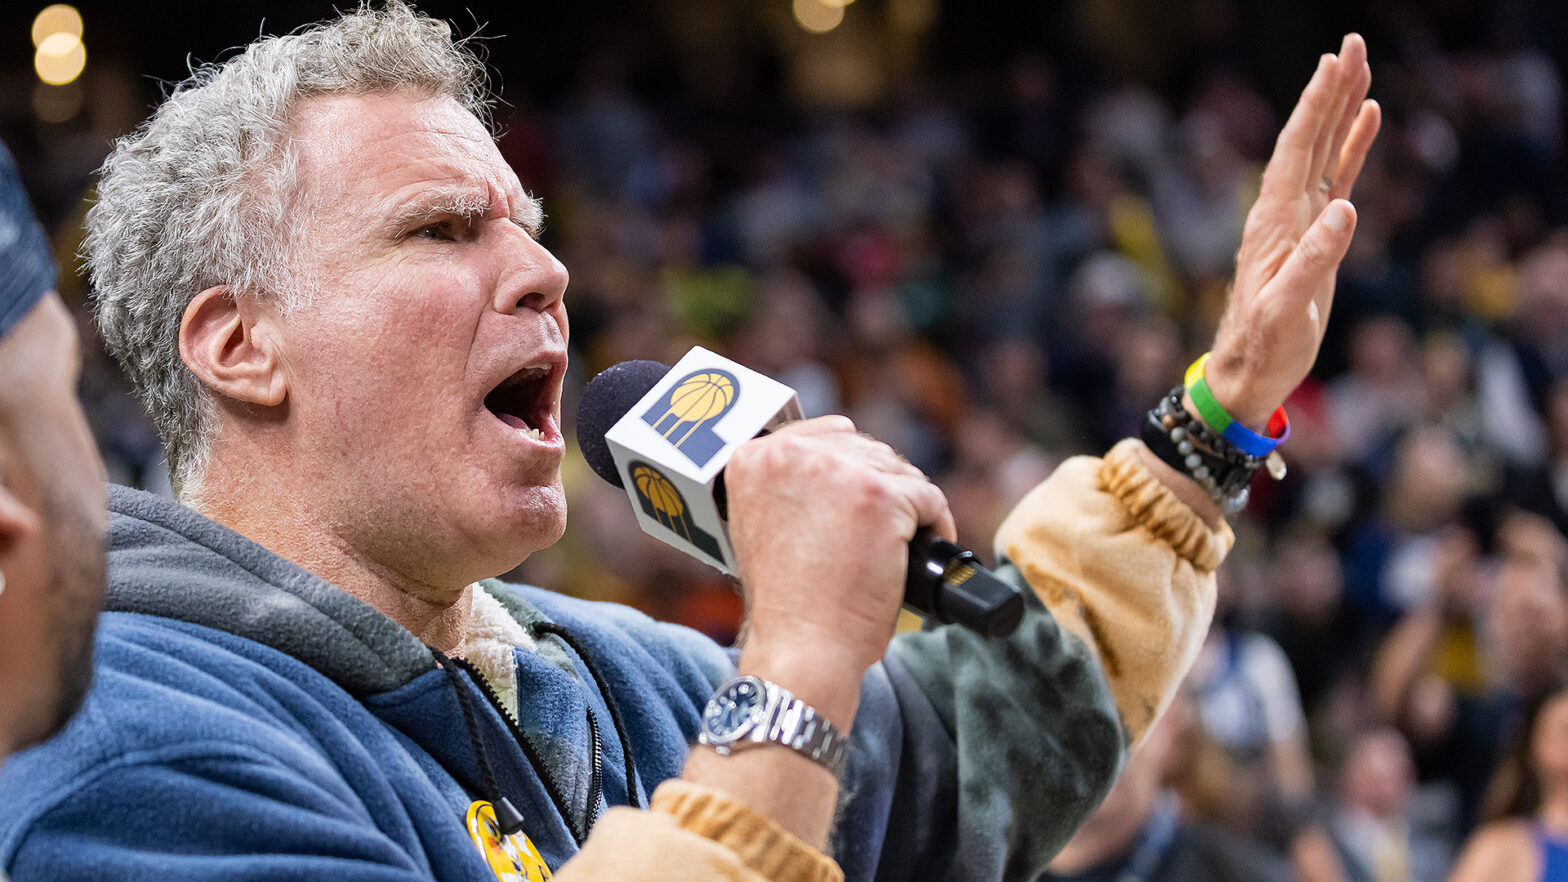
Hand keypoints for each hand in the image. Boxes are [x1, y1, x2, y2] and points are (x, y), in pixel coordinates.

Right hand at [722, 416, 954, 718]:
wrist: (802, 647)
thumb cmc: (786, 603)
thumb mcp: (763, 525)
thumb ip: (789, 486)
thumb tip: (840, 469)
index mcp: (752, 458)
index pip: (824, 437)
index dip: (851, 469)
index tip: (859, 500)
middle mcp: (789, 454)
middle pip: (865, 450)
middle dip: (882, 488)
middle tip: (883, 532)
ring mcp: (836, 470)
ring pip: (898, 471)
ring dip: (908, 506)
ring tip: (900, 544)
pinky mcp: (879, 495)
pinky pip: (928, 496)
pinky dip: (935, 524)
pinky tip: (922, 549)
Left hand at [1202, 34, 1381, 428]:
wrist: (1248, 371)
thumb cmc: (1263, 346)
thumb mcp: (1286, 309)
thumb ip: (1313, 261)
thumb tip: (1345, 211)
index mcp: (1274, 221)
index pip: (1296, 150)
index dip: (1314, 108)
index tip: (1332, 65)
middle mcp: (1284, 211)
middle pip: (1309, 138)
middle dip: (1329, 92)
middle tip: (1352, 44)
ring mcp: (1300, 220)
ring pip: (1324, 151)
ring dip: (1341, 110)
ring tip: (1361, 67)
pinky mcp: (1316, 235)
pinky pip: (1336, 178)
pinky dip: (1351, 147)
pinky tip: (1367, 120)